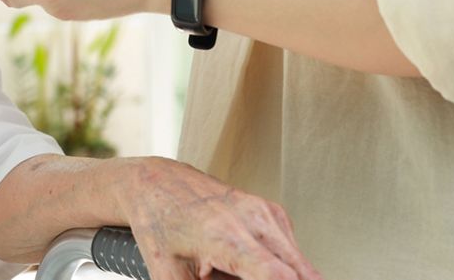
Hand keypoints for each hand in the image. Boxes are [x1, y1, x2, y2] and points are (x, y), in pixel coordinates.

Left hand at [117, 158, 320, 279]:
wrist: (154, 182)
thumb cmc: (159, 225)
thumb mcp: (171, 275)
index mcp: (226, 236)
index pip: (277, 275)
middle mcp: (252, 219)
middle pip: (300, 271)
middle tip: (234, 275)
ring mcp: (265, 211)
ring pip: (299, 263)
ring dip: (283, 276)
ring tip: (235, 270)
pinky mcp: (271, 211)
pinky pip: (290, 250)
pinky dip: (281, 265)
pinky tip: (252, 267)